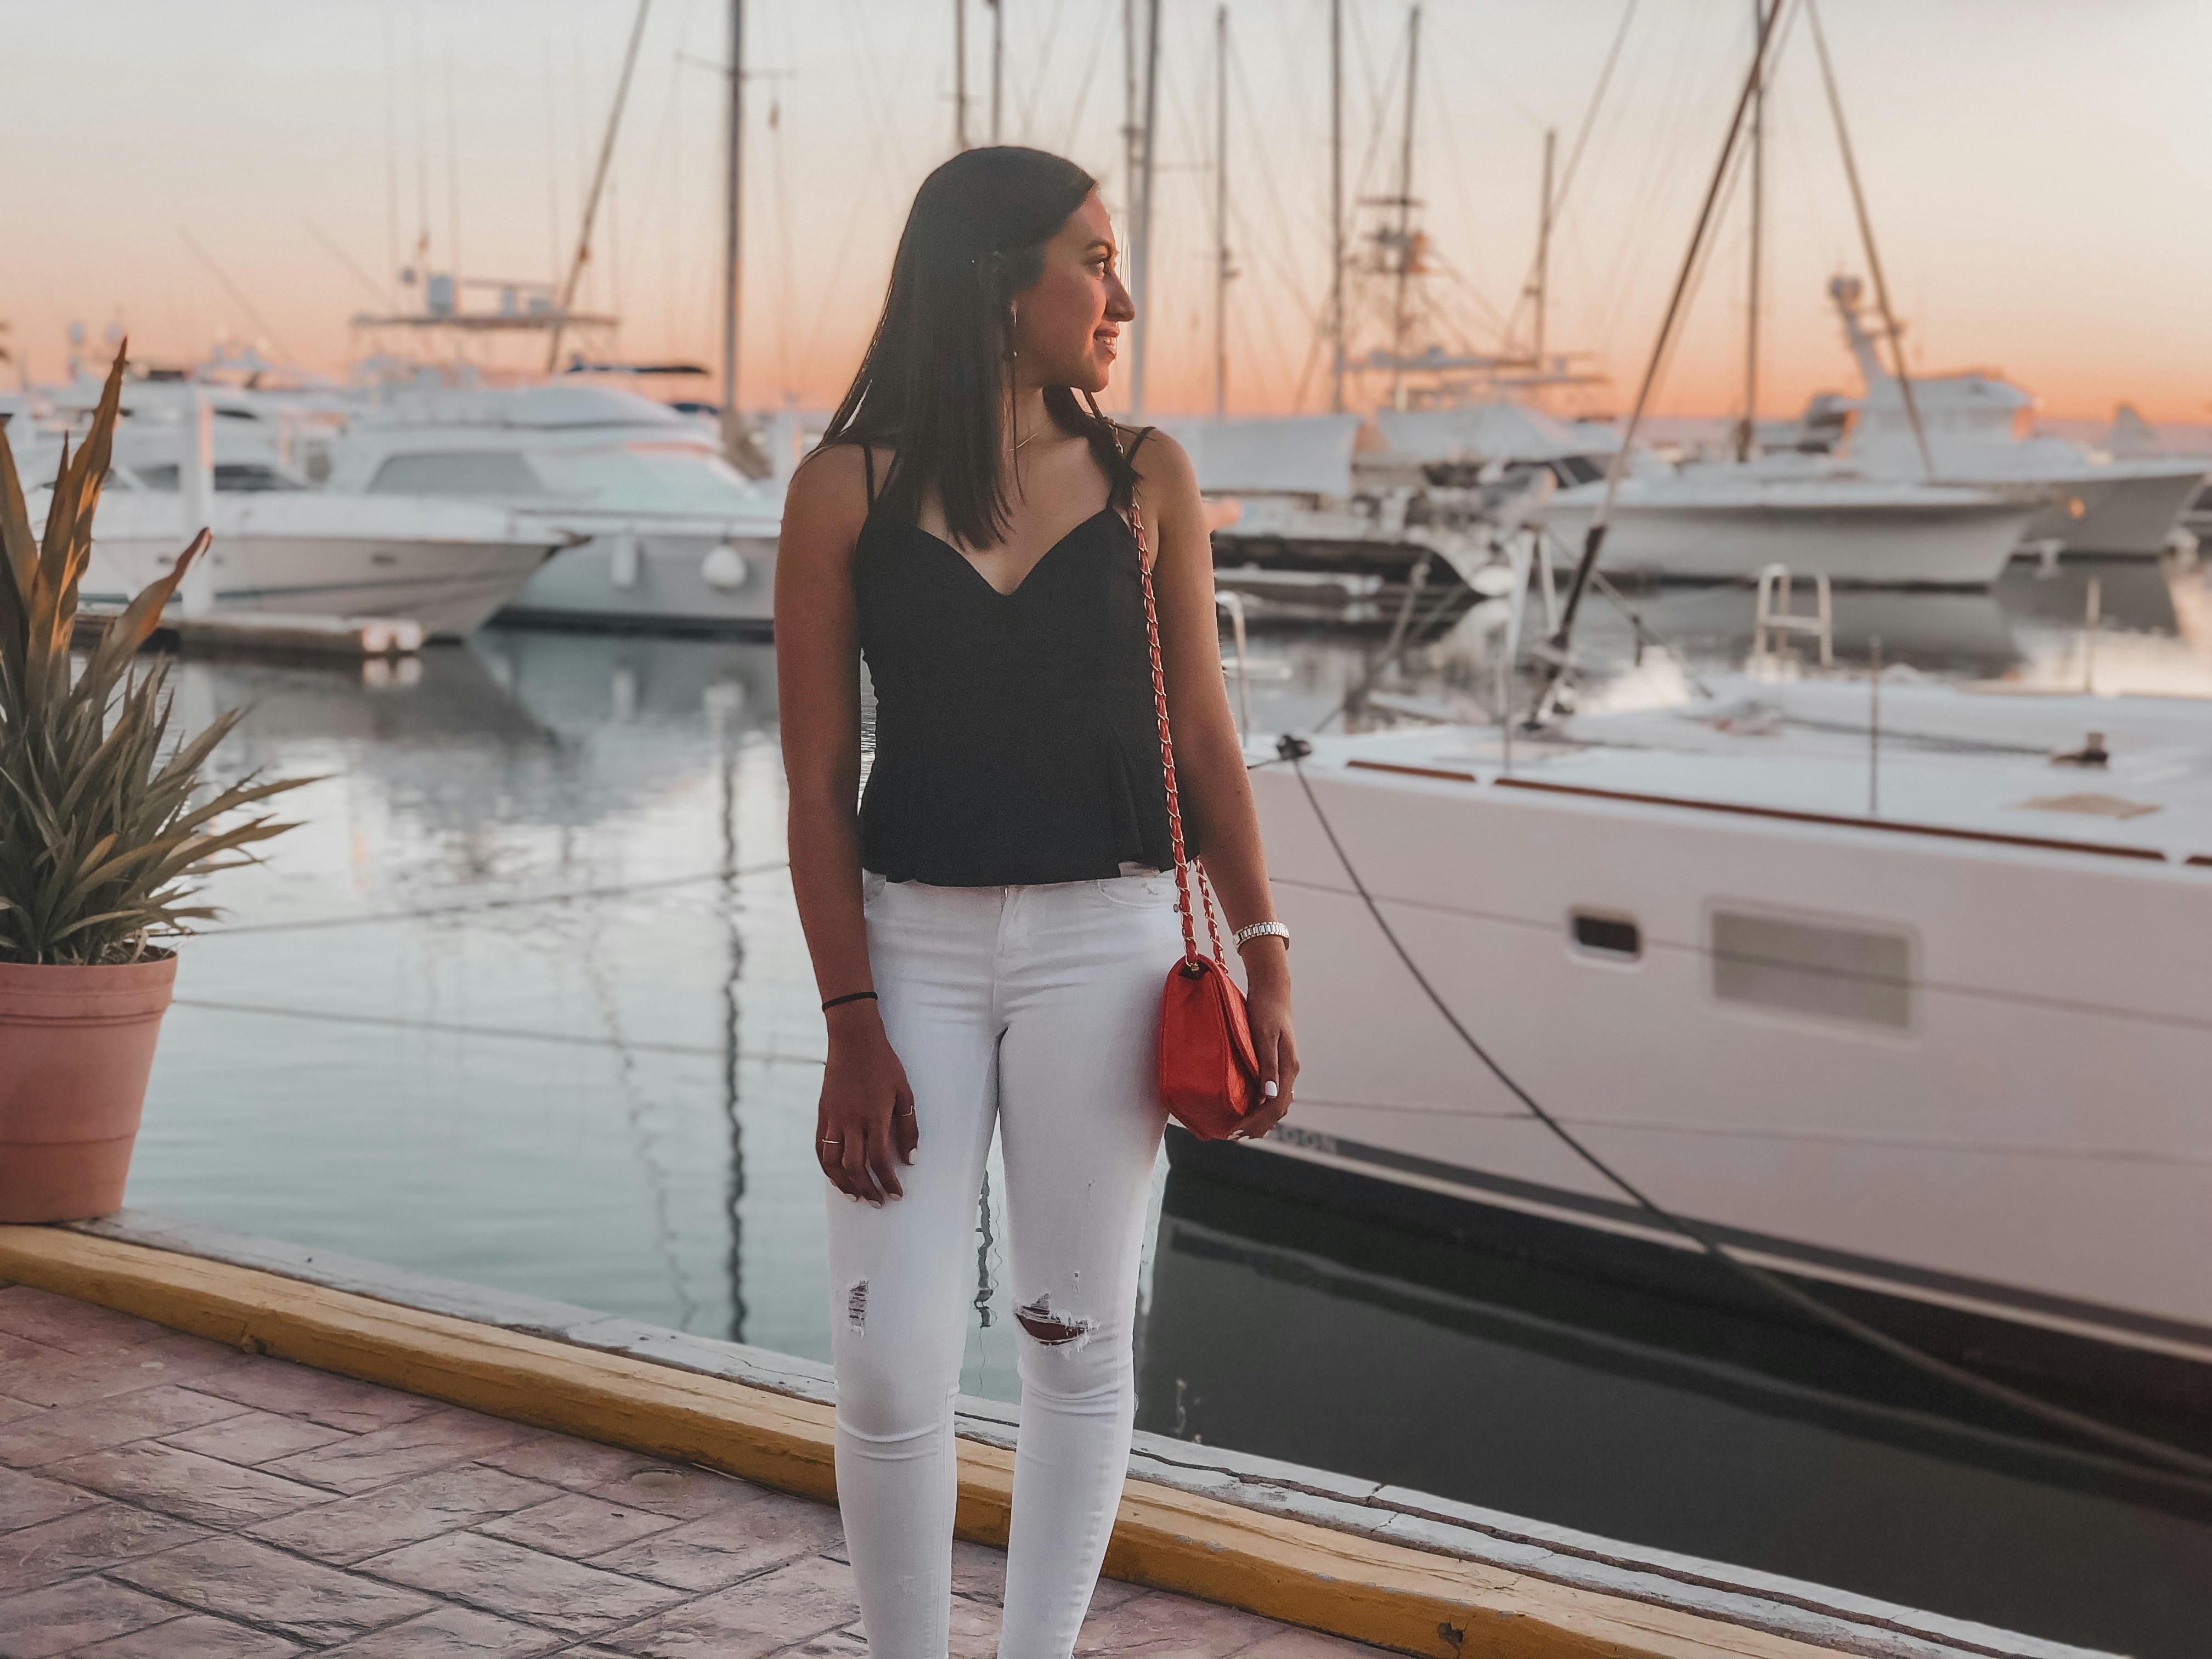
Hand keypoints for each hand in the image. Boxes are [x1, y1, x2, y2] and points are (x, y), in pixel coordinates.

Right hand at [815, 1004, 917, 1203]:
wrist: (853, 1040)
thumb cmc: (884, 1065)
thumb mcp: (904, 1093)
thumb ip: (908, 1127)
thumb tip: (910, 1160)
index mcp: (874, 1116)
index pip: (879, 1160)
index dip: (888, 1182)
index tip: (896, 1195)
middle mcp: (851, 1121)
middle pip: (855, 1167)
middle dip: (868, 1189)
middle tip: (878, 1202)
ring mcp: (833, 1119)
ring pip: (833, 1162)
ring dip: (844, 1184)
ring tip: (856, 1196)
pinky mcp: (822, 1114)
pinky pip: (820, 1148)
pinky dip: (827, 1167)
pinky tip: (836, 1177)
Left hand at [1238, 948, 1296, 1139]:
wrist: (1272, 990)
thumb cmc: (1265, 1010)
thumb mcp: (1265, 1036)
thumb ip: (1267, 1065)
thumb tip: (1269, 1095)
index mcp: (1288, 1068)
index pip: (1275, 1107)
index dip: (1256, 1122)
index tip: (1235, 1131)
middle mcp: (1289, 1072)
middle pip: (1277, 1109)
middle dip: (1258, 1126)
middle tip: (1233, 1136)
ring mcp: (1285, 1068)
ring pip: (1276, 1103)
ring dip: (1260, 1119)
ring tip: (1240, 1130)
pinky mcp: (1277, 1063)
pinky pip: (1272, 1093)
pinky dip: (1261, 1106)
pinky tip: (1248, 1108)